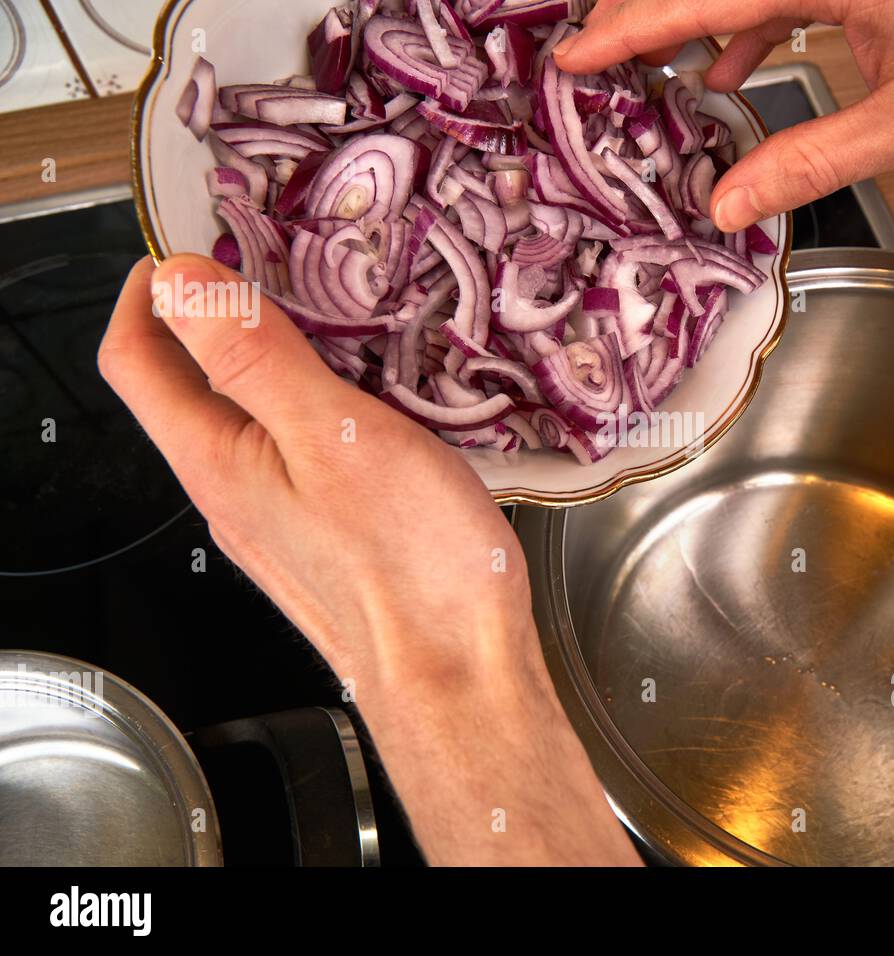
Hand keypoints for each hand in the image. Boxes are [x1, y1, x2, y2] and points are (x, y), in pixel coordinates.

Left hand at [99, 255, 641, 865]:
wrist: (457, 673)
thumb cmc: (408, 565)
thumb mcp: (331, 435)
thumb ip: (252, 357)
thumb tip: (185, 280)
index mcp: (216, 460)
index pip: (134, 361)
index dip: (146, 292)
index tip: (191, 247)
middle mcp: (230, 493)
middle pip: (184, 389)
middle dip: (211, 318)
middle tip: (273, 270)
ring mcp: (275, 519)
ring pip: (244, 421)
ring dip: (266, 361)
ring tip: (328, 323)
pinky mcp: (322, 536)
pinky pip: (291, 455)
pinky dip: (310, 407)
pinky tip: (367, 402)